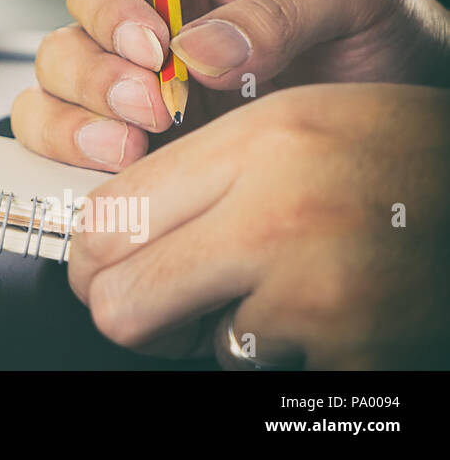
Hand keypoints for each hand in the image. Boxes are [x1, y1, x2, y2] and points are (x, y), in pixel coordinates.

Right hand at [10, 0, 449, 170]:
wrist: (421, 136)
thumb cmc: (389, 47)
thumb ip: (279, 7)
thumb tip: (197, 49)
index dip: (110, 7)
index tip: (150, 43)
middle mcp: (148, 44)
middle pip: (66, 41)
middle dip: (94, 77)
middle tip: (154, 108)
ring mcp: (138, 107)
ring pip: (50, 100)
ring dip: (72, 125)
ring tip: (132, 148)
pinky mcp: (141, 165)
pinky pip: (67, 159)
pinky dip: (74, 167)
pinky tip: (124, 179)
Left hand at [67, 83, 449, 368]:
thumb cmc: (403, 153)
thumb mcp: (291, 119)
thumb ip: (194, 165)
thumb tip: (105, 231)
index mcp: (257, 147)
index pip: (107, 220)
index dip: (88, 254)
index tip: (98, 261)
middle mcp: (279, 221)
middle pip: (123, 304)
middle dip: (125, 306)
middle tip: (152, 297)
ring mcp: (320, 301)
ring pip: (200, 345)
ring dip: (223, 326)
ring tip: (283, 282)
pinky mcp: (357, 361)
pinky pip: (270, 372)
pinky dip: (288, 351)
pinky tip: (327, 310)